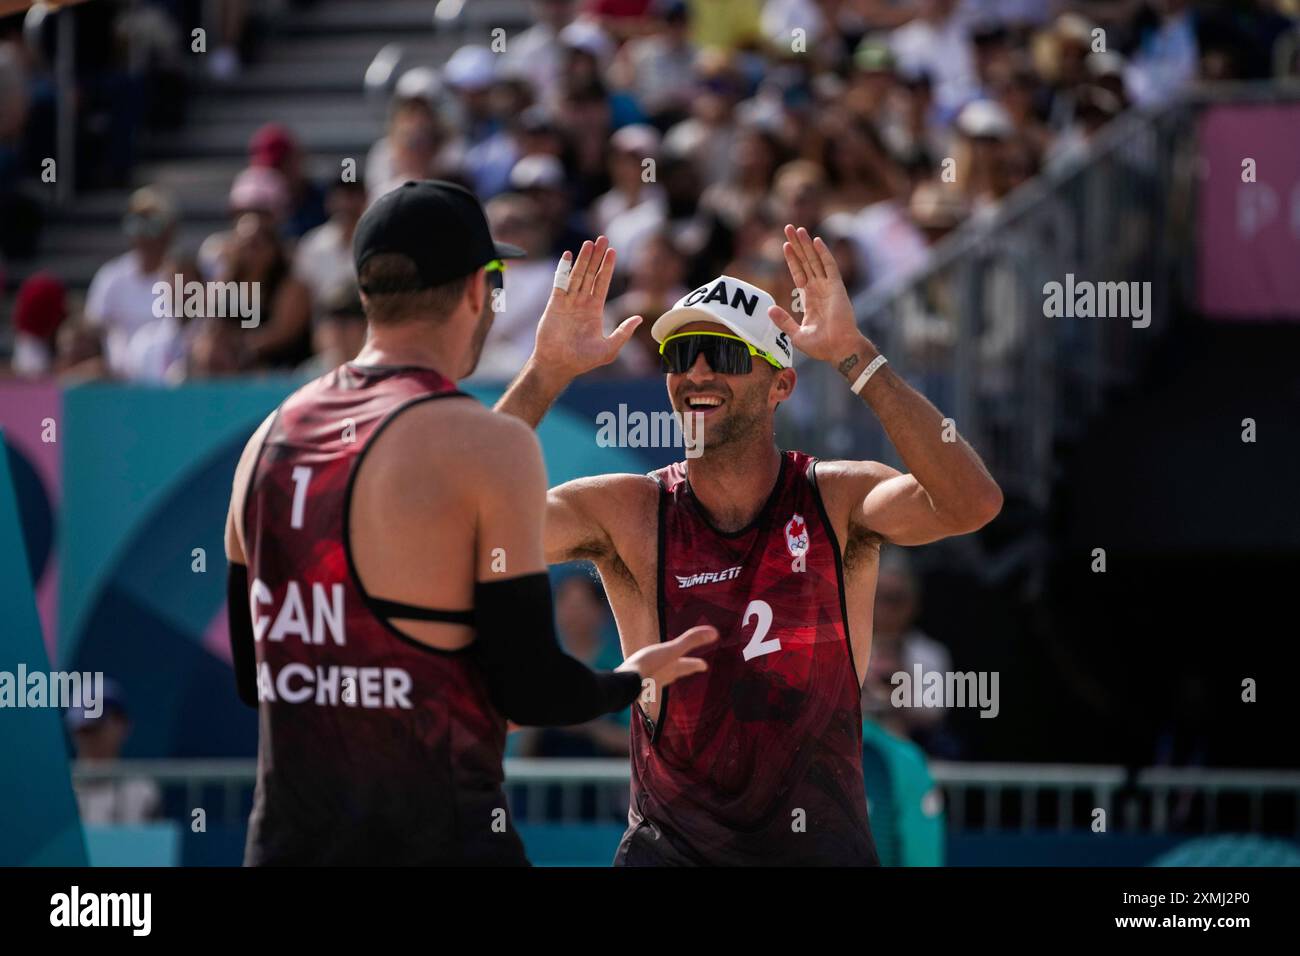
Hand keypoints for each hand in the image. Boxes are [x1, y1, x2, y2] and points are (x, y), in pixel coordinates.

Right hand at [532, 235, 641, 381]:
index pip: (603, 283)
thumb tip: (638, 318)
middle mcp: (582, 303)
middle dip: (596, 257)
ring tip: (589, 243)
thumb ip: (623, 333)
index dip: (607, 267)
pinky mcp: (554, 305)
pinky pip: (560, 283)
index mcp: (595, 310)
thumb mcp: (609, 349)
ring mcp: (568, 302)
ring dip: (583, 259)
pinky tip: (567, 256)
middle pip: (590, 274)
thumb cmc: (583, 361)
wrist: (558, 365)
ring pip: (577, 275)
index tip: (612, 251)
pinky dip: (563, 269)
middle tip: (602, 238)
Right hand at [617, 625, 716, 696]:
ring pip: (662, 678)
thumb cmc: (649, 665)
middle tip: (691, 669)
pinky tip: (644, 679)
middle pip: (676, 673)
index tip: (704, 665)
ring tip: (670, 675)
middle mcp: (663, 677)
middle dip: (684, 670)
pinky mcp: (637, 685)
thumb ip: (691, 640)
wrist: (626, 683)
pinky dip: (650, 679)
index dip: (696, 664)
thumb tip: (715, 633)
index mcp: (672, 668)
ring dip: (668, 675)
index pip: (687, 665)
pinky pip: (647, 681)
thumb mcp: (671, 650)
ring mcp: (650, 683)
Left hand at [768, 225, 874, 371]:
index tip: (785, 245)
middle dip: (797, 245)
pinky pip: (829, 266)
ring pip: (815, 260)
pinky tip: (816, 241)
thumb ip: (783, 321)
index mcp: (809, 299)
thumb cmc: (821, 346)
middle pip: (805, 261)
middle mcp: (818, 289)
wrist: (838, 349)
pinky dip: (823, 253)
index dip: (792, 259)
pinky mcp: (837, 287)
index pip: (798, 273)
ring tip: (798, 229)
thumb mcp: (796, 334)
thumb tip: (769, 309)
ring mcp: (828, 287)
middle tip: (789, 227)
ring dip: (807, 244)